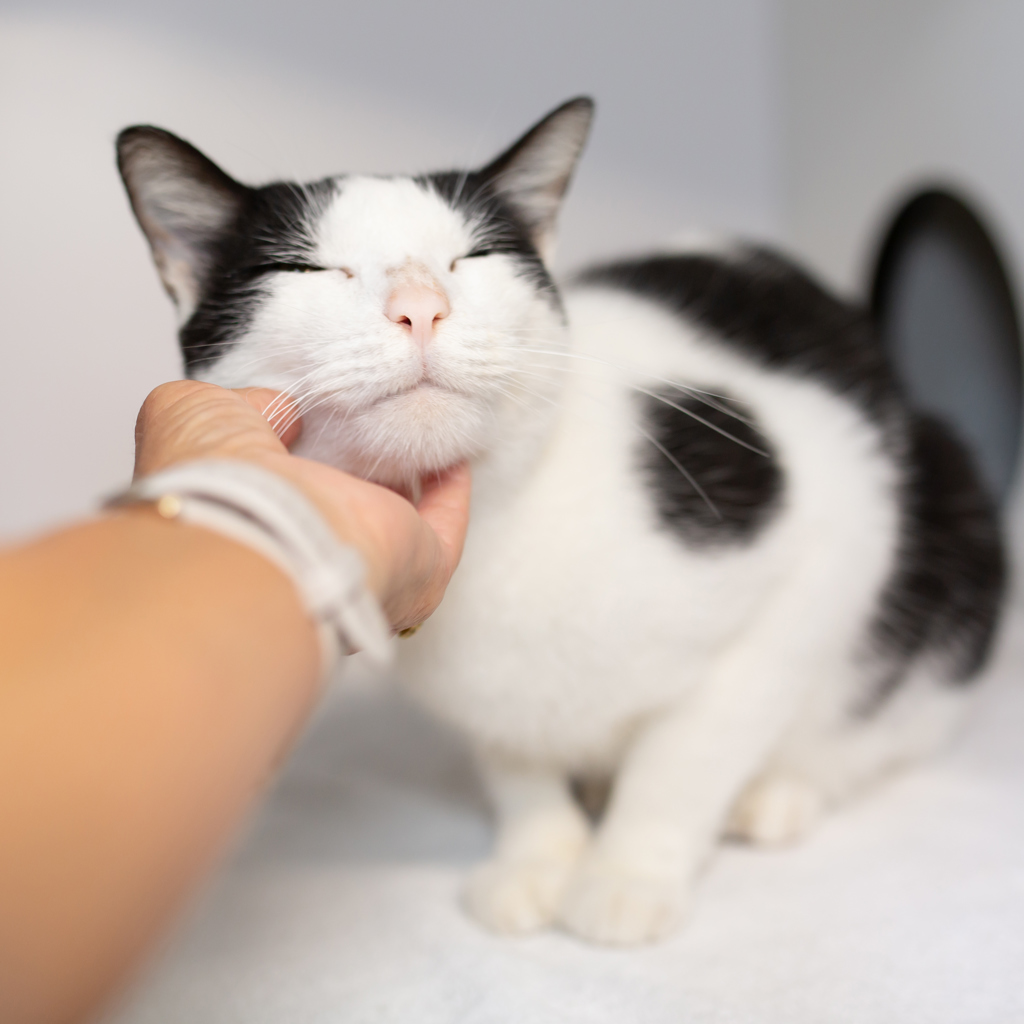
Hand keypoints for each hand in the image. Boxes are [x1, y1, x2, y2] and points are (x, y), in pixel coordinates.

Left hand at [133, 380, 470, 630]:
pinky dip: (451, 490)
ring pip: (401, 516)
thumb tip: (278, 406)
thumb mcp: (196, 413)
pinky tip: (452, 452)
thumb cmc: (215, 483)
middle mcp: (312, 553)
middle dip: (367, 457)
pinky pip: (445, 527)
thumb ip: (238, 402)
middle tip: (383, 408)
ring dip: (414, 471)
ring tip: (423, 419)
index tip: (326, 409)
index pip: (290, 490)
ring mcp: (367, 568)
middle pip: (349, 503)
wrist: (257, 534)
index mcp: (258, 527)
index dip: (307, 448)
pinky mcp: (419, 571)